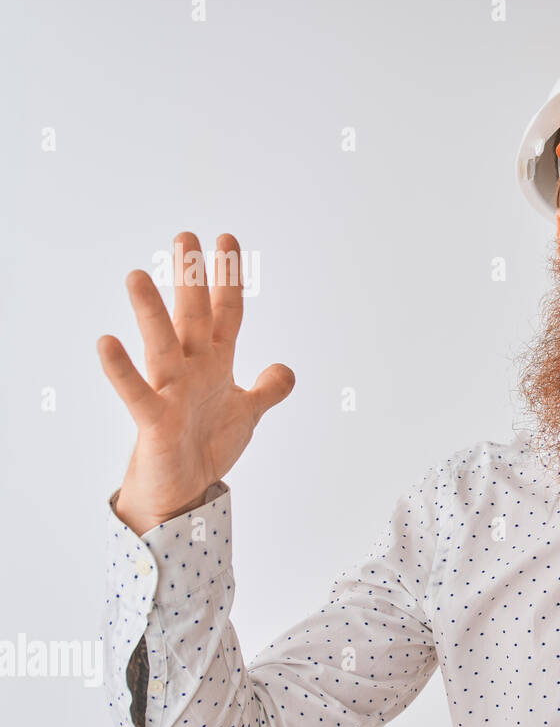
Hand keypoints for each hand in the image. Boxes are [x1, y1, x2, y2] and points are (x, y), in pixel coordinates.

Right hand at [97, 232, 293, 534]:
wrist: (183, 490)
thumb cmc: (207, 447)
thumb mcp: (248, 413)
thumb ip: (267, 389)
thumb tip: (285, 369)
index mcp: (215, 363)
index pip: (225, 312)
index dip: (229, 279)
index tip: (226, 239)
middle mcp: (191, 369)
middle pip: (192, 316)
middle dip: (191, 279)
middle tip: (184, 237)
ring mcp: (171, 391)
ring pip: (161, 345)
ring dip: (151, 312)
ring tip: (138, 275)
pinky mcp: (154, 420)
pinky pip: (137, 391)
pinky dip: (122, 369)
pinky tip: (106, 341)